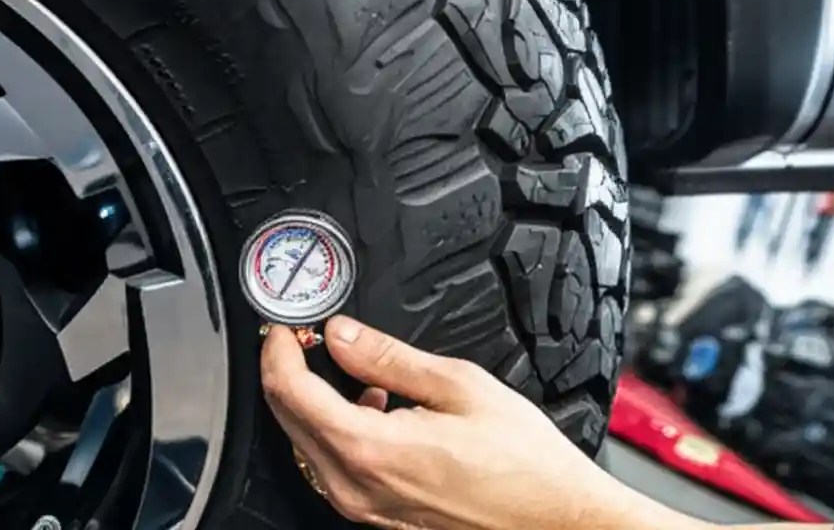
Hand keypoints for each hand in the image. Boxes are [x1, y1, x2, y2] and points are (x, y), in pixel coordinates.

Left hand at [260, 316, 703, 529]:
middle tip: (305, 334)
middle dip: (287, 368)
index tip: (285, 324)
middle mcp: (355, 485)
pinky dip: (334, 427)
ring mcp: (363, 505)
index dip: (279, 348)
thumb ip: (388, 356)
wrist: (555, 518)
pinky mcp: (376, 513)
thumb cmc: (523, 463)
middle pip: (287, 417)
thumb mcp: (458, 385)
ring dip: (310, 398)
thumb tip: (341, 333)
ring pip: (304, 441)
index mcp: (370, 449)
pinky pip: (331, 464)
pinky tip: (371, 405)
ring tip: (342, 364)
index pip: (290, 391)